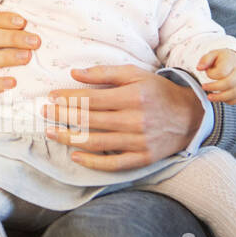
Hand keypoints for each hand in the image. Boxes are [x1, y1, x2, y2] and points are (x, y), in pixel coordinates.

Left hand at [40, 65, 201, 170]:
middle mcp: (135, 120)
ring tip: (51, 132)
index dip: (68, 98)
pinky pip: (114, 163)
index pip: (91, 99)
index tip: (52, 96)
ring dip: (70, 138)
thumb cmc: (159, 92)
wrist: (191, 117)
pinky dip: (93, 162)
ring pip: (97, 142)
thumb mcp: (136, 74)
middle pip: (90, 120)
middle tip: (44, 112)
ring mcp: (139, 142)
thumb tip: (74, 73)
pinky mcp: (143, 158)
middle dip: (63, 116)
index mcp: (133, 97)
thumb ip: (104, 73)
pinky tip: (75, 156)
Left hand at [197, 49, 235, 104]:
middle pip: (230, 83)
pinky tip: (219, 98)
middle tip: (203, 87)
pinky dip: (228, 101)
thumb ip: (205, 60)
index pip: (222, 72)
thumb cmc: (221, 59)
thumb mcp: (213, 54)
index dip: (211, 74)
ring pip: (235, 93)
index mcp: (231, 62)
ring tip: (209, 97)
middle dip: (214, 87)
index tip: (206, 73)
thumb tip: (199, 68)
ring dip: (220, 97)